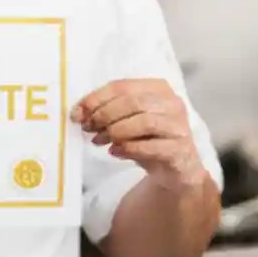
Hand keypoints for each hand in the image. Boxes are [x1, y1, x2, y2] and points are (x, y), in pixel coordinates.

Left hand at [71, 79, 205, 193]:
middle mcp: (172, 103)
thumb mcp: (127, 120)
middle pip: (133, 102)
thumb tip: (78, 113)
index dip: (96, 99)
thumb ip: (107, 112)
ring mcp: (179, 126)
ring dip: (115, 131)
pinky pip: (151, 146)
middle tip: (88, 128)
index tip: (77, 113)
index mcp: (157, 88)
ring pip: (143, 122)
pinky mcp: (180, 149)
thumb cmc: (148, 139)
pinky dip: (128, 149)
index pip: (122, 86)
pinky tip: (115, 152)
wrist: (175, 169)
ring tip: (99, 141)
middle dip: (104, 115)